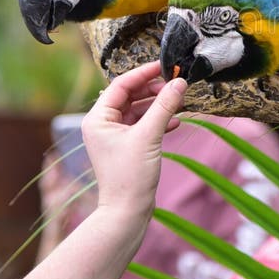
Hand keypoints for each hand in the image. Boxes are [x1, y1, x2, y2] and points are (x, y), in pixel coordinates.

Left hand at [80, 61, 187, 222]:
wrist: (127, 212)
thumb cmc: (130, 176)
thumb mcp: (149, 136)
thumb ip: (164, 106)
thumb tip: (180, 82)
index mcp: (98, 118)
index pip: (121, 85)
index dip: (144, 73)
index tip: (165, 66)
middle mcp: (103, 124)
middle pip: (131, 95)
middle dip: (154, 89)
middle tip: (176, 84)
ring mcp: (115, 136)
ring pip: (139, 109)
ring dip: (159, 105)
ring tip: (180, 101)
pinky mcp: (128, 146)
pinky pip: (144, 124)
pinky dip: (159, 120)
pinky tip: (176, 121)